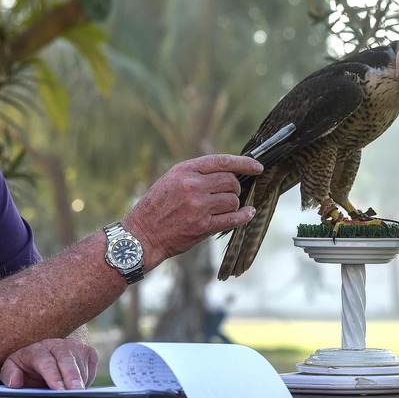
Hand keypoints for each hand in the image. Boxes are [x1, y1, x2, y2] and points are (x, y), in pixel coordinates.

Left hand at [0, 338, 98, 389]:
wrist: (46, 353)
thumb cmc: (28, 365)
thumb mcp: (13, 367)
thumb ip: (9, 374)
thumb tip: (15, 382)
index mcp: (37, 350)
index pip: (45, 362)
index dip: (53, 376)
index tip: (58, 390)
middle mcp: (58, 345)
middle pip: (67, 360)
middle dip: (72, 377)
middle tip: (76, 393)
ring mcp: (75, 347)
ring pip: (81, 366)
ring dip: (79, 382)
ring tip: (73, 395)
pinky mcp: (88, 352)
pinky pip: (91, 368)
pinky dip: (87, 379)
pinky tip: (77, 384)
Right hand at [125, 154, 261, 268]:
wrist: (141, 235)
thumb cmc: (155, 208)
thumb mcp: (170, 181)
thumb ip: (195, 174)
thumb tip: (226, 172)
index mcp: (184, 171)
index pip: (221, 161)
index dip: (243, 163)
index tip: (257, 167)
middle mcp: (192, 186)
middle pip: (230, 181)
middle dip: (235, 188)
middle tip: (230, 194)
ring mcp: (198, 206)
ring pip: (233, 200)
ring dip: (233, 204)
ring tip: (222, 208)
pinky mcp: (202, 226)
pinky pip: (232, 219)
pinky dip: (244, 216)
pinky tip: (249, 213)